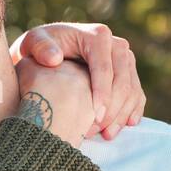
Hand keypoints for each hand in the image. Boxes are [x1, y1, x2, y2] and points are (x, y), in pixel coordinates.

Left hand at [11, 22, 145, 139]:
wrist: (49, 52)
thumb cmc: (40, 49)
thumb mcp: (33, 42)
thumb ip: (40, 47)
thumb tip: (54, 58)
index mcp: (98, 36)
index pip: (105, 67)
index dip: (103, 94)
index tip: (95, 117)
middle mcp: (117, 45)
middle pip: (123, 81)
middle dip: (112, 109)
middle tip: (95, 130)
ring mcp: (126, 60)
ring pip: (132, 90)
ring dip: (121, 115)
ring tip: (106, 135)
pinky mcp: (129, 74)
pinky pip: (137, 95)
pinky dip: (131, 111)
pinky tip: (124, 126)